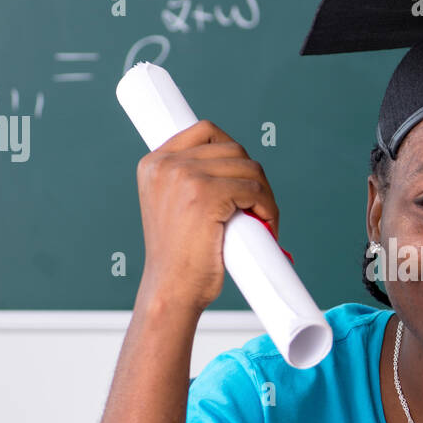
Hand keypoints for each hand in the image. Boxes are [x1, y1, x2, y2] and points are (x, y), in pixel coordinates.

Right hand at [136, 119, 278, 314]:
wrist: (170, 291)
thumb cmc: (178, 258)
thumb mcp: (171, 207)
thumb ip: (190, 181)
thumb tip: (237, 164)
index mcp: (154, 163)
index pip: (205, 131)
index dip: (232, 150)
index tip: (244, 176)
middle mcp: (166, 164)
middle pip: (233, 149)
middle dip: (253, 177)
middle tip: (259, 207)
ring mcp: (185, 177)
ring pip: (248, 168)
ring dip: (265, 195)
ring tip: (264, 220)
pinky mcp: (206, 195)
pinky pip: (253, 190)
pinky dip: (268, 207)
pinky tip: (267, 224)